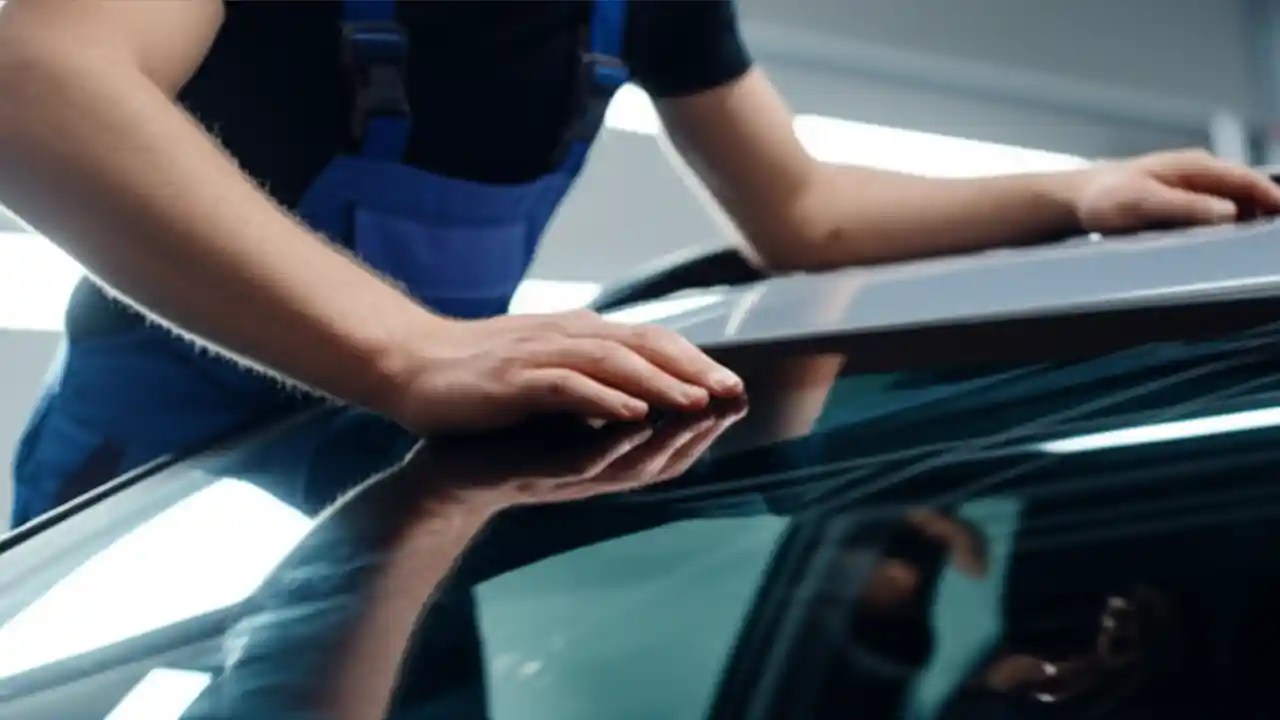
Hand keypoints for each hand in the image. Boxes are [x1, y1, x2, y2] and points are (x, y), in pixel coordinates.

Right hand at [379, 310, 744, 432]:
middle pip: (643, 344)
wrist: (413, 366)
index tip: (731, 383)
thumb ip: (593, 371)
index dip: (694, 360)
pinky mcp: (513, 379)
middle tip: (731, 391)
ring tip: (696, 402)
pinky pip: (567, 385)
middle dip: (692, 369)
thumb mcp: (548, 365)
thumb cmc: (484, 374)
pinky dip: (603, 397)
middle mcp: (567, 334)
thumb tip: (643, 391)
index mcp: (580, 332)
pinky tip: (632, 412)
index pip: (651, 340)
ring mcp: (540, 354)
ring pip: (613, 362)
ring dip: (659, 382)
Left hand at [415, 403, 747, 515]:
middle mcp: (592, 473)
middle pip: (663, 457)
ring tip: (702, 409)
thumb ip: (594, 400)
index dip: (704, 419)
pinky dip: (613, 441)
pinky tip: (634, 418)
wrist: (434, 475)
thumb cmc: (497, 444)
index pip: (667, 441)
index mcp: (602, 456)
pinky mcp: (533, 477)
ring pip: (632, 464)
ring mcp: (564, 480)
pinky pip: (583, 462)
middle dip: (702, 426)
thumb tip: (627, 367)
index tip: (736, 389)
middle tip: (735, 398)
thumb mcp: (553, 417)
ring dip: (670, 435)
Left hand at [1072, 149, 1279, 233]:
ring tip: (1261, 237)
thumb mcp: (1144, 203)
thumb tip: (1229, 213)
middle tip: (1274, 234)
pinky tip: (1234, 235)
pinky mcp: (1183, 198)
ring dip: (1250, 215)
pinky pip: (1217, 208)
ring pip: (1234, 199)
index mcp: (1194, 166)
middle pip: (1246, 189)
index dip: (1272, 196)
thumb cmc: (1106, 198)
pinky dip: (1231, 220)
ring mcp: (1192, 183)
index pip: (1246, 179)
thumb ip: (1187, 207)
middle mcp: (1199, 171)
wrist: (1077, 198)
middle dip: (1267, 207)